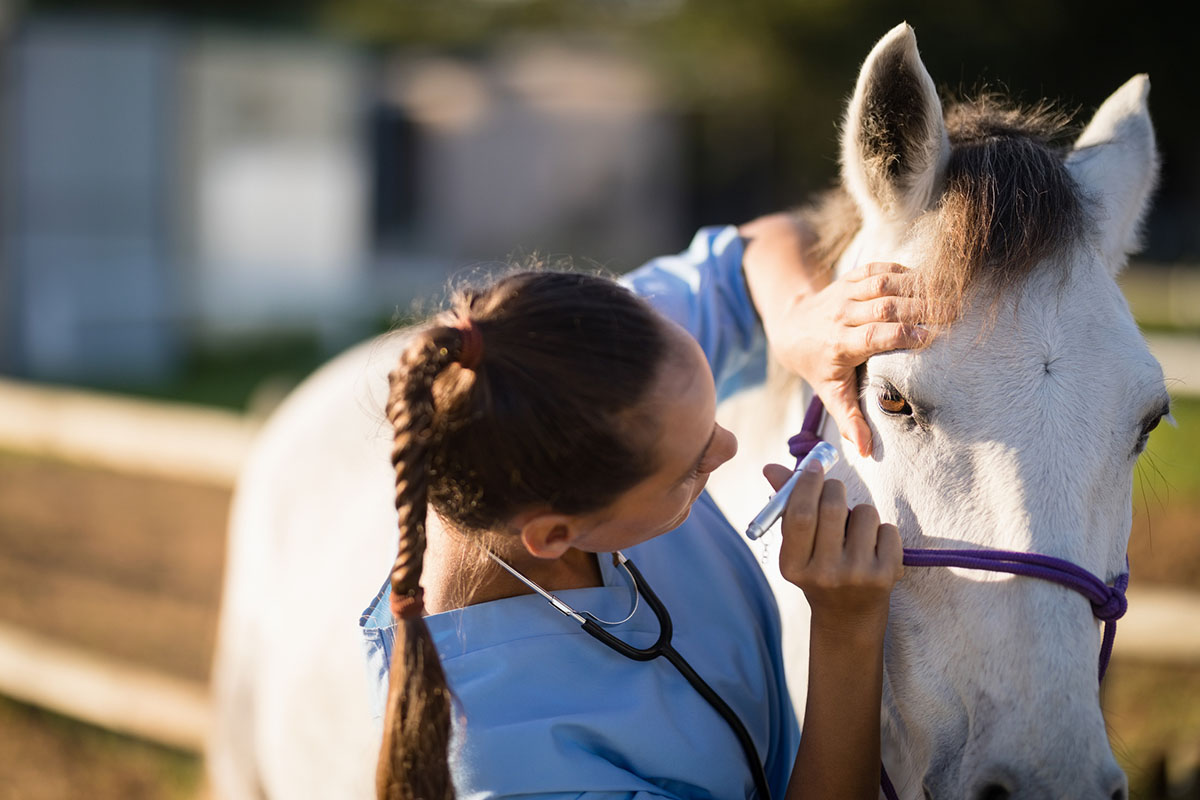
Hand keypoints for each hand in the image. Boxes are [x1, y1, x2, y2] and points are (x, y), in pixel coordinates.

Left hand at [740, 214, 934, 457]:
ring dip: (916, 285)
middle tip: (954, 312)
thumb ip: (849, 418)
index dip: (900, 334)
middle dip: (919, 307)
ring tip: (950, 292)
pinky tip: (928, 277)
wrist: (792, 327)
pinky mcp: (851, 278)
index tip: (929, 338)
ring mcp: (845, 293)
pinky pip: (878, 268)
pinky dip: (904, 270)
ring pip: (883, 283)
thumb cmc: (818, 365)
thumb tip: (866, 451)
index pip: (871, 336)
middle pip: (883, 306)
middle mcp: (841, 315)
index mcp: (838, 344)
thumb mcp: (830, 394)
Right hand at [764, 462, 902, 634]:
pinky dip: (882, 530)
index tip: (814, 466)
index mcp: (793, 566)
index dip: (808, 483)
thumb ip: (786, 506)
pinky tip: (873, 548)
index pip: (800, 514)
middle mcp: (823, 574)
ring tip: (855, 530)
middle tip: (835, 489)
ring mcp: (856, 576)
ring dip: (862, 512)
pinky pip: (888, 529)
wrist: (848, 620)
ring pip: (866, 513)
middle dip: (835, 488)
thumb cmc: (818, 571)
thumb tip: (772, 467)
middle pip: (833, 507)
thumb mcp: (797, 547)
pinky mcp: (886, 576)